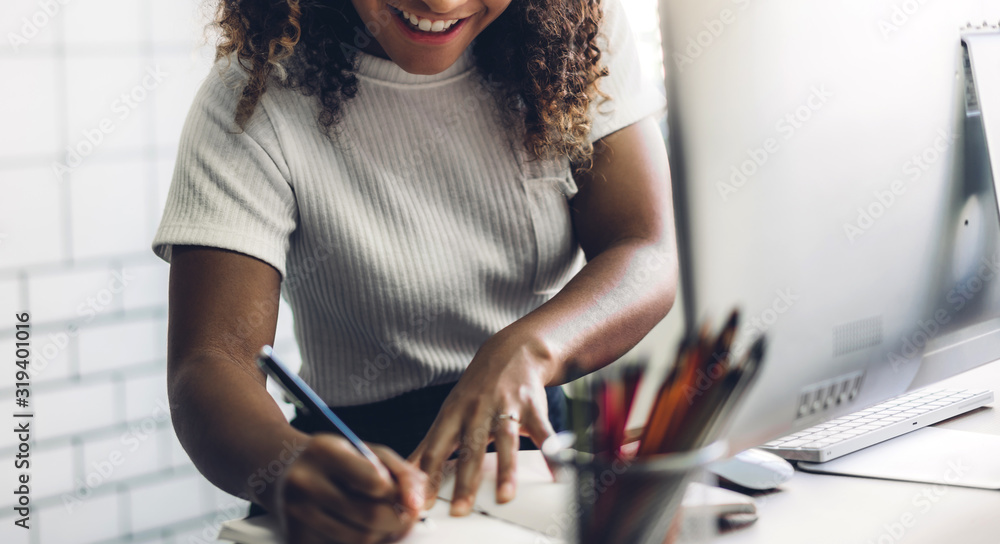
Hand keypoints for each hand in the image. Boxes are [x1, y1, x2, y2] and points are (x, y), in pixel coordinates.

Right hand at [277, 434, 426, 543]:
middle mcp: (306, 483)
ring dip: (382, 535)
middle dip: (398, 521)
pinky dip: (359, 542)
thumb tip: (418, 501)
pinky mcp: (295, 537)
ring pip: (359, 540)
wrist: (276, 467)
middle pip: (370, 517)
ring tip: (384, 520)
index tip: (403, 495)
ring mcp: (297, 514)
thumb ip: (398, 470)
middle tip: (405, 515)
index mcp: (324, 452)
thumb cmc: (328, 457)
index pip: (374, 482)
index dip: (398, 493)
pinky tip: (359, 528)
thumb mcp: (362, 449)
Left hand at [409, 332, 557, 515]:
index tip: (422, 504)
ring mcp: (505, 407)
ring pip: (505, 441)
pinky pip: (543, 431)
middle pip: (469, 449)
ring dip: (505, 469)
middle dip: (465, 480)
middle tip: (461, 509)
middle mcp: (476, 412)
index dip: (428, 477)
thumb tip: (405, 474)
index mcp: (452, 416)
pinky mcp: (532, 406)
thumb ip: (429, 446)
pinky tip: (557, 471)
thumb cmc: (475, 392)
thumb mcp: (448, 414)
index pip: (435, 450)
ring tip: (504, 495)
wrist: (511, 353)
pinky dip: (551, 452)